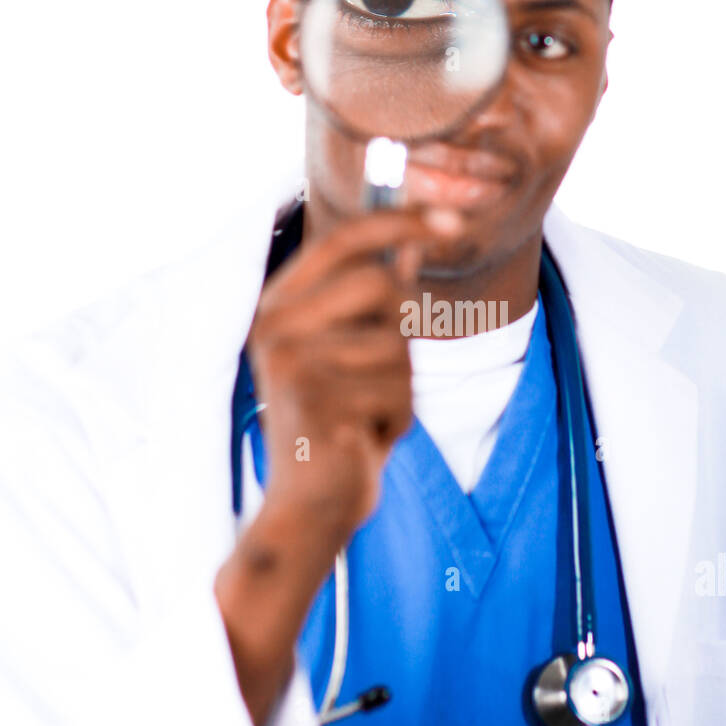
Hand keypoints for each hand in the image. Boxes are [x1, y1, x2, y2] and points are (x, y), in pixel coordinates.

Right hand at [214, 203, 461, 725]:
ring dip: (402, 388)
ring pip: (396, 345)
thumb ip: (378, 302)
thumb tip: (412, 244)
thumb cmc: (341, 427)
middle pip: (381, 286)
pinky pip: (396, 390)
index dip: (401, 221)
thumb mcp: (358, 356)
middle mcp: (272, 325)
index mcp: (279, 305)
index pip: (342, 237)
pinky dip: (398, 421)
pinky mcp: (311, 400)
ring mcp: (287, 361)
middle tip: (380, 381)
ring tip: (369, 416)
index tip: (453, 219)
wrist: (312, 507)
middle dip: (403, 336)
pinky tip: (365, 440)